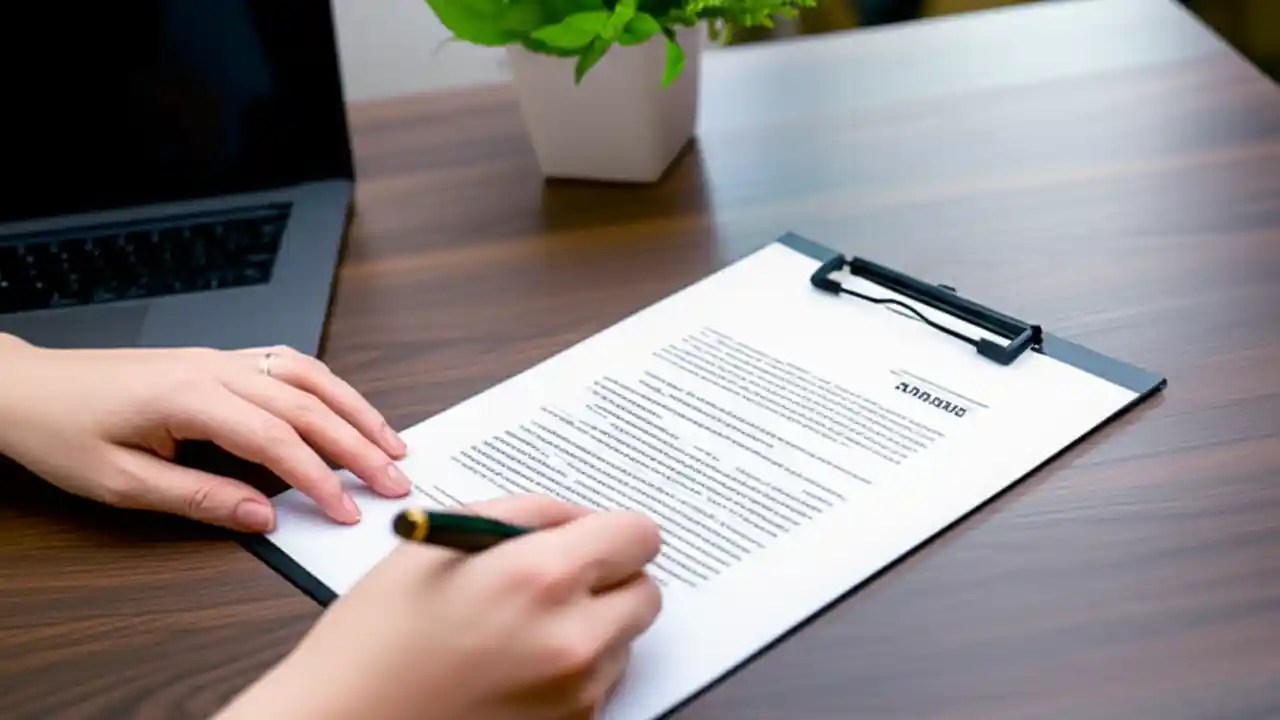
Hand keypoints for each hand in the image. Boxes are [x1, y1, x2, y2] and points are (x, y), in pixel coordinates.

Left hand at [0, 334, 408, 531]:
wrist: (26, 387)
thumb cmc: (64, 431)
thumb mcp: (122, 482)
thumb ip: (200, 497)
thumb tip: (264, 516)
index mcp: (191, 397)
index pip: (278, 440)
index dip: (321, 478)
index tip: (348, 509)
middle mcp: (216, 368)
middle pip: (308, 404)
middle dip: (359, 444)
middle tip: (395, 480)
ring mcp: (220, 358)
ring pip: (308, 375)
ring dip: (355, 408)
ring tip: (390, 443)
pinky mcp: (218, 360)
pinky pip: (290, 364)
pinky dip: (328, 387)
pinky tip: (345, 408)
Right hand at [219, 495, 663, 719]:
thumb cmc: (376, 636)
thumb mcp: (441, 540)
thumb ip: (528, 514)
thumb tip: (583, 520)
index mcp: (542, 578)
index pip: (639, 536)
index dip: (614, 532)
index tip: (593, 539)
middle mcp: (573, 640)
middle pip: (646, 592)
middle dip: (610, 580)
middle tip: (556, 582)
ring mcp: (576, 695)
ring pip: (624, 642)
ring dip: (592, 629)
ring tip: (517, 631)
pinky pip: (599, 685)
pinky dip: (573, 672)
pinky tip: (513, 667)